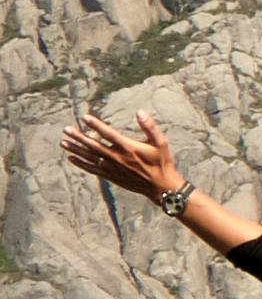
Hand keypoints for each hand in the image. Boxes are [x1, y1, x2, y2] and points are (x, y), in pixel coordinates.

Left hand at [58, 113, 185, 212]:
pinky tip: (71, 158)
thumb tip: (140, 112)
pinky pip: (92, 169)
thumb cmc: (162, 162)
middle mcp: (117, 157)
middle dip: (79, 137)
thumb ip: (150, 126)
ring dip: (75, 149)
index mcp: (128, 147)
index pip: (108, 134)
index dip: (96, 125)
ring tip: (63, 142)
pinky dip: (80, 164)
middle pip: (93, 145)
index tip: (84, 117)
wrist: (160, 186)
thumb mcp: (161, 142)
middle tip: (66, 129)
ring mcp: (112, 168)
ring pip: (89, 157)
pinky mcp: (110, 176)